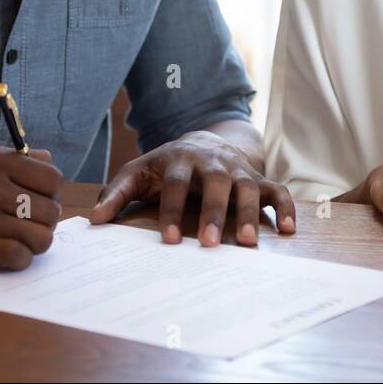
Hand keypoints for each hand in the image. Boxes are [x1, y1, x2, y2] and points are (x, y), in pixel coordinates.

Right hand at [0, 146, 62, 269]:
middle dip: (45, 222)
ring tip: (19, 240)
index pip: (54, 181)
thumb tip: (49, 161)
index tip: (38, 203)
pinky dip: (19, 260)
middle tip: (28, 226)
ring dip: (35, 243)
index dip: (52, 195)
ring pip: (40, 238)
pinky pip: (18, 258)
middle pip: (51, 212)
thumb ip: (17, 160)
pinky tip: (6, 253)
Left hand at [88, 130, 295, 246]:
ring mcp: (238, 169)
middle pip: (216, 184)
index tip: (166, 240)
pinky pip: (277, 190)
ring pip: (247, 187)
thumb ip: (116, 194)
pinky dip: (286, 207)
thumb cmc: (166, 166)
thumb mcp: (138, 173)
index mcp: (180, 159)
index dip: (171, 210)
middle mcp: (213, 163)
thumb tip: (93, 220)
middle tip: (208, 244)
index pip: (176, 184)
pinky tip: (289, 230)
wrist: (204, 140)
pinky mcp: (257, 178)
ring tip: (248, 243)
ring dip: (249, 214)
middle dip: (213, 213)